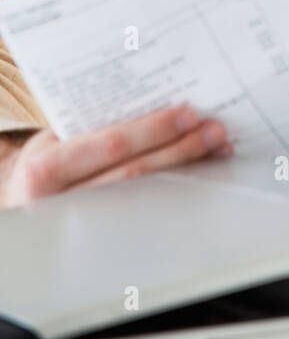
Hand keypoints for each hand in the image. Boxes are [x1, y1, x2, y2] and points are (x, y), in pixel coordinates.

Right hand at [0, 104, 231, 209]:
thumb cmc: (44, 163)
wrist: (22, 203)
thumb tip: (152, 96)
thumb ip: (90, 124)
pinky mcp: (107, 242)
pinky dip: (182, 193)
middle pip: (137, 175)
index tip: (187, 113)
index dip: (152, 130)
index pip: (110, 146)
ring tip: (216, 149)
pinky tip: (203, 176)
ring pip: (149, 198)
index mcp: (46, 170)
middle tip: (214, 130)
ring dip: (189, 171)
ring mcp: (87, 229)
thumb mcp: (52, 140)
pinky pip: (151, 214)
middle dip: (181, 150)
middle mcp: (64, 203)